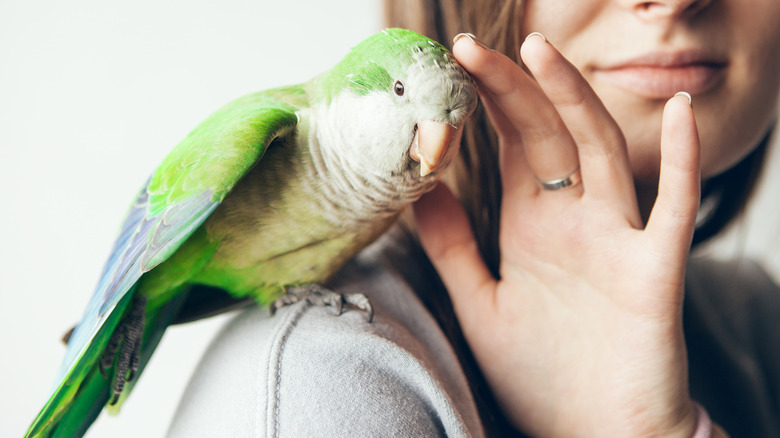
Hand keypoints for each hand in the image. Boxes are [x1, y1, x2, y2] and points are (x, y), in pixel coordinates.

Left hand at [413, 33, 704, 436]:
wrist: (594, 434)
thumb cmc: (542, 374)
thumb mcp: (481, 303)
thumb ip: (453, 247)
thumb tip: (420, 189)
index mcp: (533, 226)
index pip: (508, 147)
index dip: (484, 106)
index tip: (451, 68)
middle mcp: (574, 221)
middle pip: (545, 137)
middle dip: (514, 89)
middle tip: (475, 47)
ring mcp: (617, 240)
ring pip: (599, 153)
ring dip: (575, 101)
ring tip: (543, 53)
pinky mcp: (654, 272)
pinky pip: (675, 210)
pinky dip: (680, 163)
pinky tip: (676, 115)